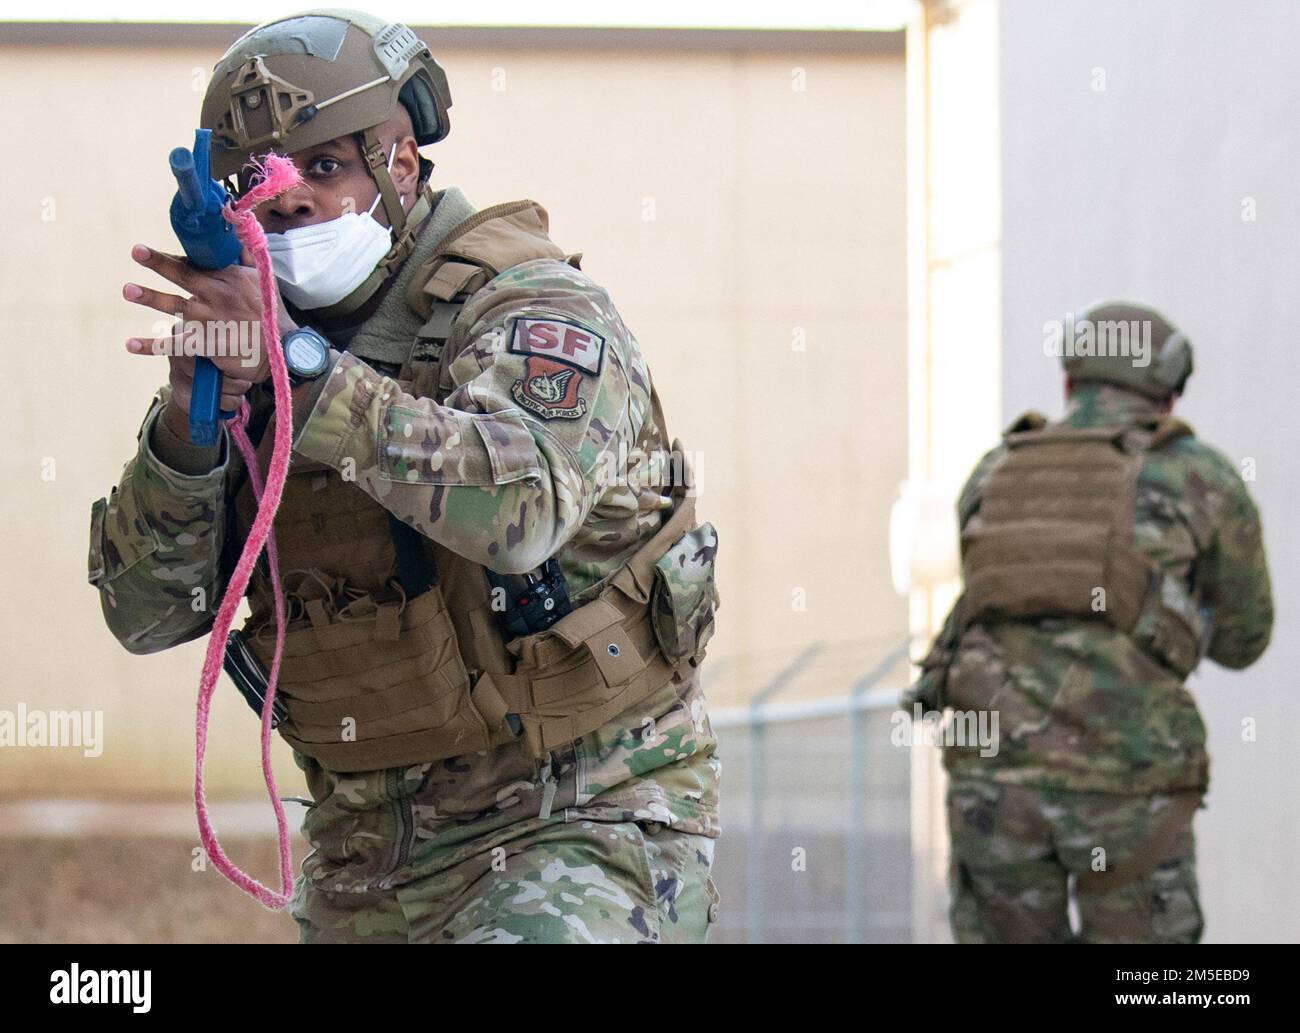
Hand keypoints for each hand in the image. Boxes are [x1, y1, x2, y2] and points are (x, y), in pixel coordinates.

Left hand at [123, 243, 297, 420]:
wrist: (284, 350)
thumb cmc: (273, 315)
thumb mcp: (264, 280)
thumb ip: (247, 256)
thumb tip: (241, 228)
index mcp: (228, 278)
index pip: (196, 262)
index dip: (172, 256)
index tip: (151, 250)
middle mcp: (216, 295)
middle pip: (183, 275)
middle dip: (159, 263)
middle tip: (137, 251)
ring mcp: (209, 319)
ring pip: (174, 305)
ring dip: (150, 297)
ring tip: (129, 290)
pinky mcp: (206, 343)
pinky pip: (175, 344)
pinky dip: (152, 346)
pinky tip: (130, 344)